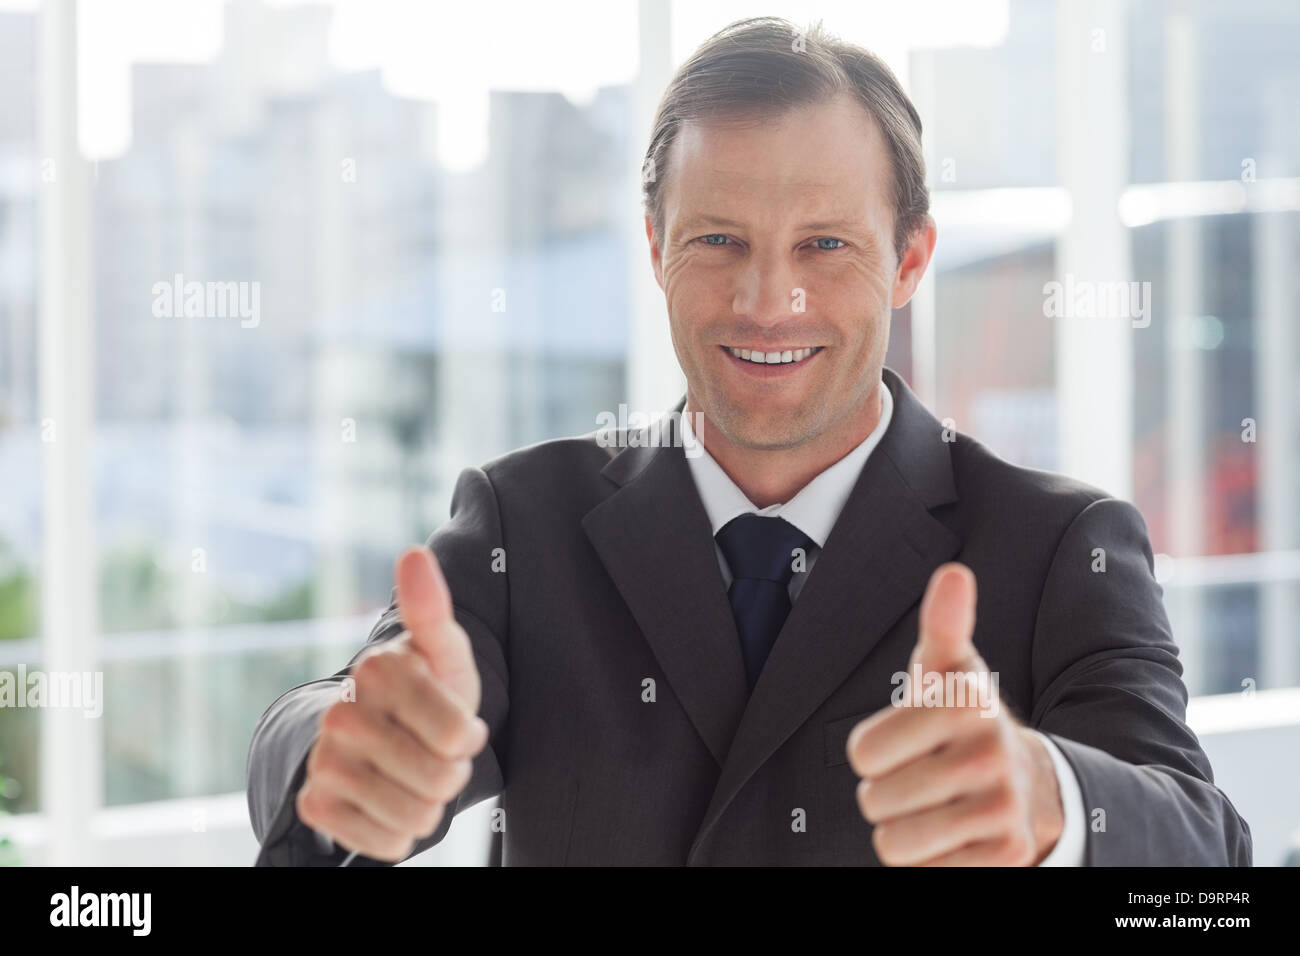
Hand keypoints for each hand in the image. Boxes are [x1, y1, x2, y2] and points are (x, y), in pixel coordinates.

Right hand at [296, 546, 488, 861]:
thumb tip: (413, 553)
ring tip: (417, 779)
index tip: (456, 723)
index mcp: (378, 670)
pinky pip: (381, 842)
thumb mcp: (445, 654)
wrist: (382, 737)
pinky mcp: (315, 803)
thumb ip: (433, 610)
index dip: (468, 737)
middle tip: (436, 754)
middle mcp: (342, 714)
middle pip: (438, 779)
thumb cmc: (428, 691)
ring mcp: (325, 760)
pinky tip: (390, 804)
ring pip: (412, 815)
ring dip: (428, 806)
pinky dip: (398, 833)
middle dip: (450, 774)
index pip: (457, 735)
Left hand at [846, 562, 1064, 865]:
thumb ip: (944, 623)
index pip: (863, 753)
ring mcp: (1002, 806)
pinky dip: (932, 860)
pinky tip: (957, 832)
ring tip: (934, 806)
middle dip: (887, 793)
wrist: (1034, 785)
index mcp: (965, 702)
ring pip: (894, 842)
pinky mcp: (1007, 853)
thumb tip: (954, 573)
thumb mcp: (950, 670)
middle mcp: (988, 751)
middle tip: (922, 776)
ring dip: (902, 831)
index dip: (873, 752)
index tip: (906, 739)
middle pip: (874, 800)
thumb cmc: (965, 721)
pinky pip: (926, 870)